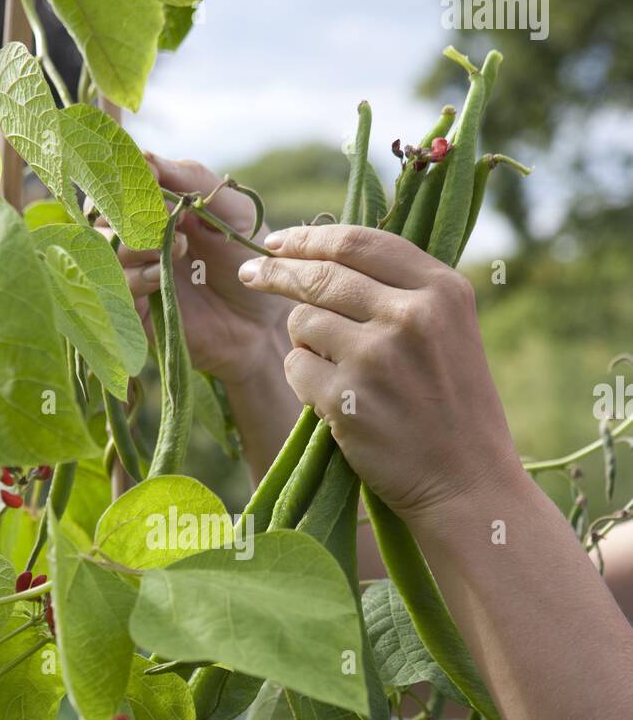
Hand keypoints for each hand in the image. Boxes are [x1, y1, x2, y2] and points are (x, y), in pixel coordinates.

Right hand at [111, 155, 292, 386]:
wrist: (260, 323)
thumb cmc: (246, 262)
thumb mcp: (233, 210)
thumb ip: (194, 179)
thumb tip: (143, 157)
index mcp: (155, 207)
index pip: (117, 181)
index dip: (125, 176)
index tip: (150, 177)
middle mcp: (135, 237)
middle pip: (101, 212)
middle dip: (130, 209)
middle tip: (171, 215)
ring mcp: (131, 273)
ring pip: (105, 248)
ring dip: (137, 243)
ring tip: (178, 248)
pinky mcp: (132, 309)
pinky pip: (115, 287)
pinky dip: (136, 276)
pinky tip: (162, 275)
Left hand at [237, 224, 521, 527]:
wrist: (467, 481)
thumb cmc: (453, 405)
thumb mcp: (450, 330)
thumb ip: (403, 290)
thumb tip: (328, 254)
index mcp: (442, 289)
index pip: (360, 242)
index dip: (310, 237)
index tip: (279, 240)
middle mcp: (411, 316)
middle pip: (321, 275)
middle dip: (278, 272)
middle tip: (251, 274)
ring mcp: (377, 358)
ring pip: (302, 322)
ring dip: (303, 341)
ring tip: (332, 367)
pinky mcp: (347, 399)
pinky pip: (295, 368)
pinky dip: (302, 379)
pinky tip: (331, 398)